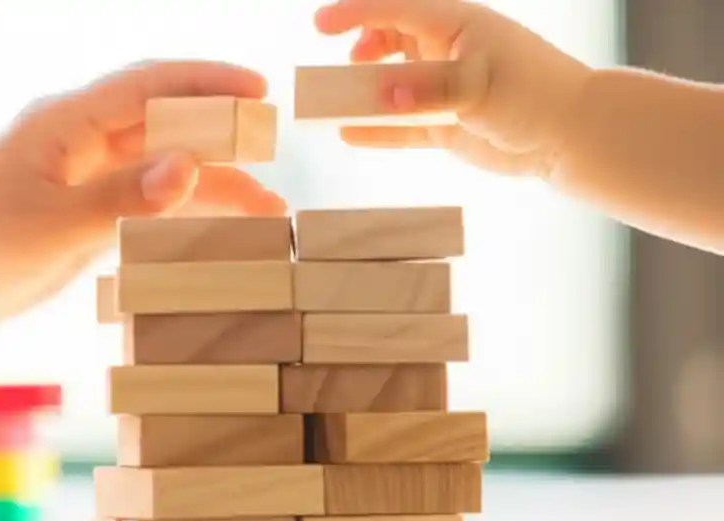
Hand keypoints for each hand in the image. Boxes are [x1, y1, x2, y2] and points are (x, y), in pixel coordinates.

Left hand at [0, 60, 288, 331]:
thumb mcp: (50, 226)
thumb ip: (122, 198)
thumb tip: (191, 168)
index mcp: (65, 123)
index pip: (150, 85)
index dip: (208, 83)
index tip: (261, 92)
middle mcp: (77, 142)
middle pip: (164, 123)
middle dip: (222, 131)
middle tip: (276, 147)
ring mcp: (79, 179)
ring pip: (158, 168)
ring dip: (209, 183)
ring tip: (268, 206)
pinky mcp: (77, 216)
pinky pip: (141, 204)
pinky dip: (179, 213)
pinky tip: (216, 229)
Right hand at [314, 0, 592, 177]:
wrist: (573, 136)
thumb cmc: (535, 95)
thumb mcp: (479, 87)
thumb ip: (427, 90)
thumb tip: (379, 95)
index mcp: (457, 24)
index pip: (397, 9)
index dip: (355, 13)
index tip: (319, 25)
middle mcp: (447, 51)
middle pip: (390, 40)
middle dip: (360, 49)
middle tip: (343, 68)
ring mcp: (444, 90)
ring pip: (391, 85)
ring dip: (362, 92)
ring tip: (336, 104)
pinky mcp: (446, 125)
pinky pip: (400, 127)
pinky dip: (375, 130)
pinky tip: (346, 134)